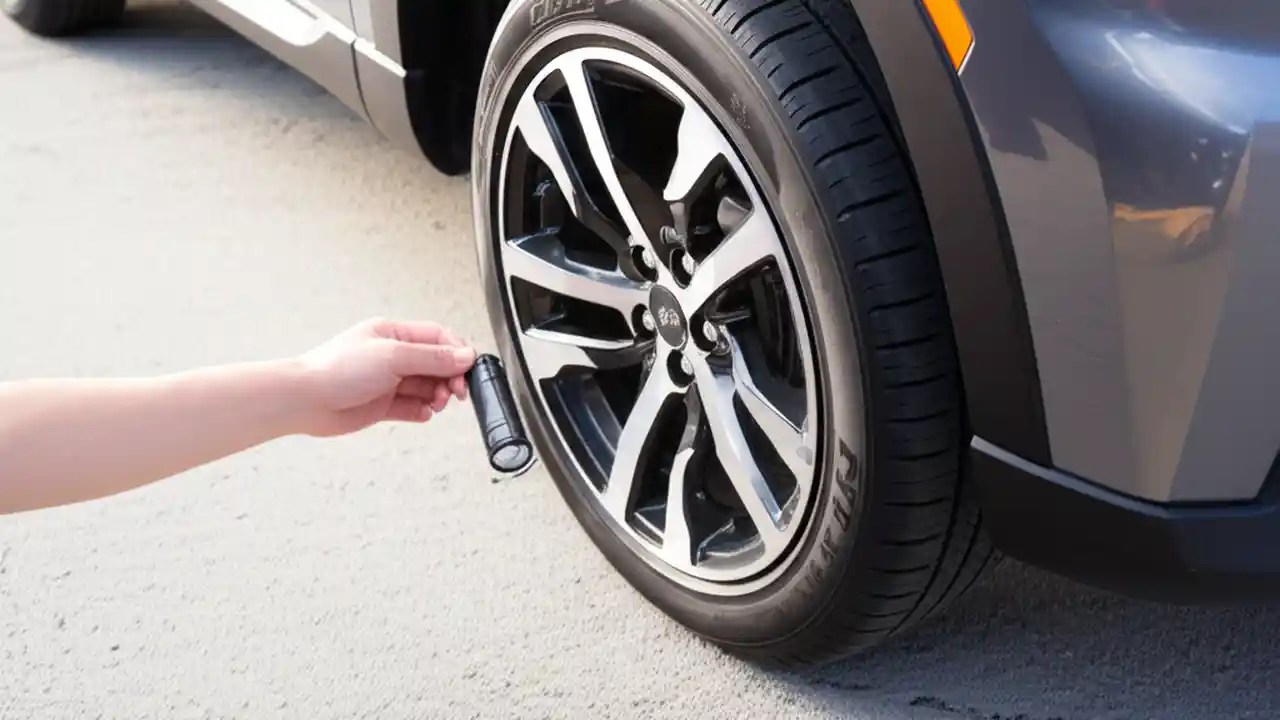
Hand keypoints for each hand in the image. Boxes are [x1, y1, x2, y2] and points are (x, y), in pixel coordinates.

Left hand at [297, 318, 476, 436]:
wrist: (306, 400)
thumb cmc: (336, 369)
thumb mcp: (393, 356)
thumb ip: (433, 358)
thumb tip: (465, 356)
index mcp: (393, 334)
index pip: (437, 337)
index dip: (457, 352)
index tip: (468, 368)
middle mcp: (392, 356)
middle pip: (436, 364)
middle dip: (450, 377)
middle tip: (456, 392)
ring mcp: (387, 381)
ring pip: (426, 387)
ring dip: (437, 396)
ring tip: (437, 403)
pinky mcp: (382, 405)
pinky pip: (412, 408)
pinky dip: (421, 411)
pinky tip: (422, 413)